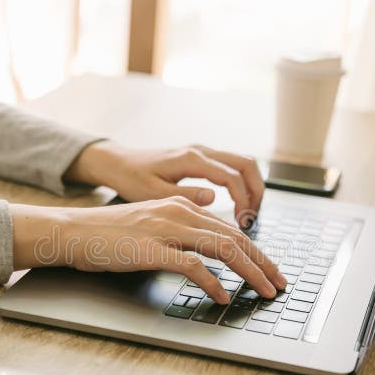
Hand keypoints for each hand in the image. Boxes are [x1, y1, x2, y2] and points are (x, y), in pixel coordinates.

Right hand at [10, 198, 286, 302]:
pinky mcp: (152, 248)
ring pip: (223, 248)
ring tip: (263, 292)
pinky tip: (222, 297)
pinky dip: (213, 282)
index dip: (257, 252)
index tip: (271, 271)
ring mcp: (167, 229)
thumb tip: (206, 257)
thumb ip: (180, 234)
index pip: (231, 229)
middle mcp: (180, 212)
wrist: (72, 231)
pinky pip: (193, 265)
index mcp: (182, 206)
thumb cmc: (108, 234)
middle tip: (279, 285)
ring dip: (250, 272)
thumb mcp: (151, 226)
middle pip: (235, 237)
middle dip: (263, 263)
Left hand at [63, 140, 264, 227]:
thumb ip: (184, 195)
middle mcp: (201, 151)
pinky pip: (233, 166)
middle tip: (253, 219)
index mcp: (191, 159)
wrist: (117, 163)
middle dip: (257, 192)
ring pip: (244, 162)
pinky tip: (237, 205)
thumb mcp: (152, 193)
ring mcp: (203, 152)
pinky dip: (243, 183)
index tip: (242, 223)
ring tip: (249, 214)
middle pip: (247, 164)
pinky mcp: (201, 158)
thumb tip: (214, 198)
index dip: (243, 201)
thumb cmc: (130, 178)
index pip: (231, 177)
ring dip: (253, 187)